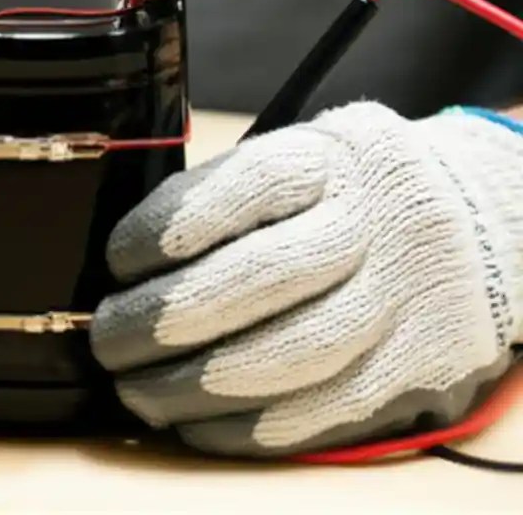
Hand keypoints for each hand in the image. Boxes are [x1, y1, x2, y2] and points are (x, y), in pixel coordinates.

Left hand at [89, 101, 522, 456]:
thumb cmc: (346, 194)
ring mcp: (402, 302)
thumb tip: (127, 267)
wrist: (476, 223)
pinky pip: (317, 414)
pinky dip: (240, 427)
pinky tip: (191, 420)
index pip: (241, 189)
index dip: (163, 232)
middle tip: (106, 338)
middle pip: (261, 279)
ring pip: (287, 358)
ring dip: (191, 386)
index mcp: (332, 160)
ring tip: (135, 390)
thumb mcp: (293, 155)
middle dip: (162, 320)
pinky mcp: (413, 371)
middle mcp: (376, 226)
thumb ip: (220, 196)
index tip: (117, 262)